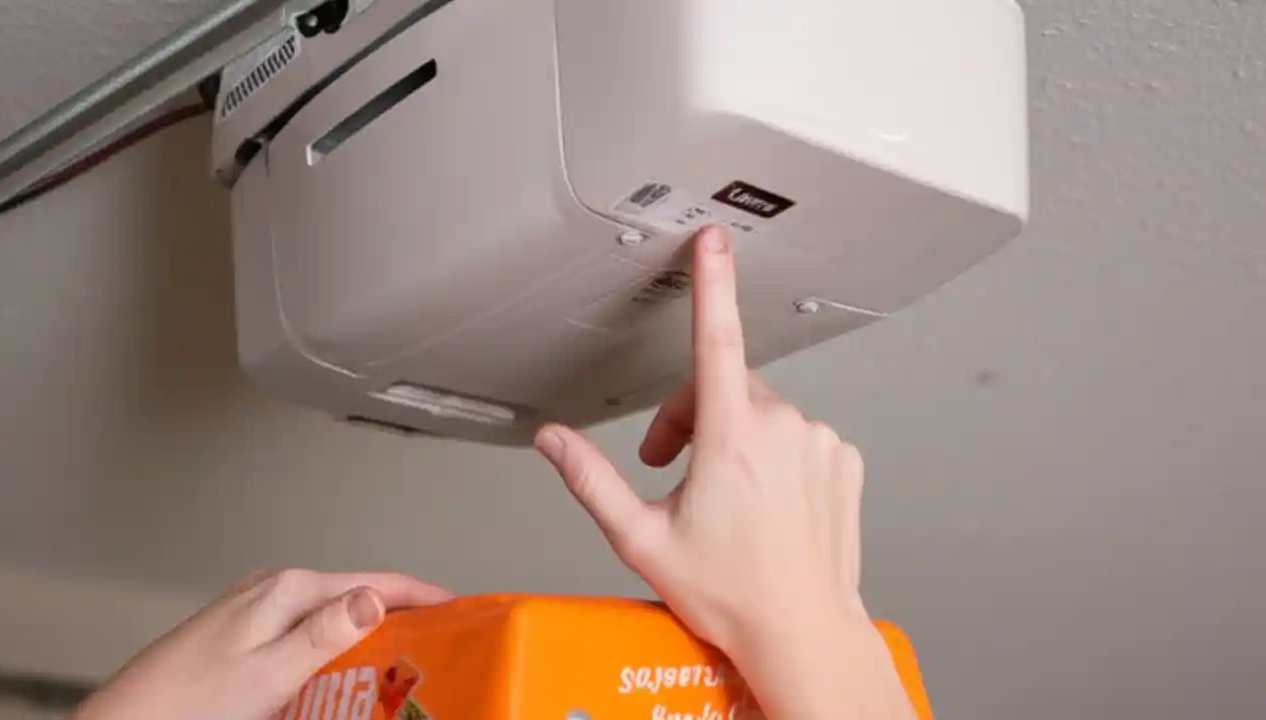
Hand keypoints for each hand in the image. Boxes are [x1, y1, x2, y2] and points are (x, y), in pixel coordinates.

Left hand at [74, 569, 452, 719]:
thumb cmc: (190, 703)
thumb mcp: (271, 673)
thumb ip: (325, 633)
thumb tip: (375, 598)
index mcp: (288, 589)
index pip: (376, 582)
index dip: (423, 594)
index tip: (458, 609)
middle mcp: (274, 589)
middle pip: (357, 593)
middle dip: (400, 613)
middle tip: (435, 642)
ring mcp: (257, 607)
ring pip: (332, 612)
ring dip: (367, 630)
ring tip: (397, 658)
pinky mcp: (245, 630)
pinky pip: (307, 628)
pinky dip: (335, 643)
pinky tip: (339, 670)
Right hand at [535, 226, 914, 718]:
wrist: (802, 631)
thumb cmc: (729, 593)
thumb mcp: (641, 539)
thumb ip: (592, 480)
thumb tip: (555, 442)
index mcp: (731, 439)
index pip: (715, 340)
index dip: (711, 282)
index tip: (712, 241)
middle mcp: (783, 430)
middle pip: (724, 385)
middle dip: (692, 415)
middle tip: (672, 469)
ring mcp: (821, 442)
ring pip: (762, 410)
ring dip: (734, 435)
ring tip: (723, 496)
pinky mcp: (845, 459)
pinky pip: (798, 433)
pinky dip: (775, 452)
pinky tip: (764, 499)